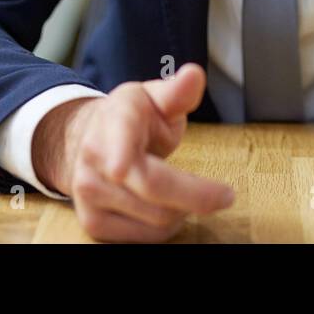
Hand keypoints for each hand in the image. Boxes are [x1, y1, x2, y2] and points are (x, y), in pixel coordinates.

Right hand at [33, 63, 234, 241]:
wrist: (88, 142)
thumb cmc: (129, 119)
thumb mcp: (153, 98)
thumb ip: (177, 92)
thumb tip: (194, 75)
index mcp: (115, 121)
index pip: (117, 139)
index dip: (119, 155)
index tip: (120, 168)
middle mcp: (95, 159)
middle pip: (154, 188)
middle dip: (198, 195)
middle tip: (226, 195)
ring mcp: (89, 194)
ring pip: (156, 219)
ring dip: (183, 210)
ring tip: (185, 193)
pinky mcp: (92, 223)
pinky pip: (146, 238)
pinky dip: (166, 226)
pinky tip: (167, 208)